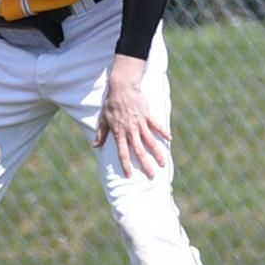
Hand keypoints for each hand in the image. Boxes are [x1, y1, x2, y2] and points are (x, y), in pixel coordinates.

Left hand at [94, 55, 171, 178]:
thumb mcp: (103, 119)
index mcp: (120, 133)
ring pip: (150, 141)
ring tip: (163, 163)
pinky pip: (157, 126)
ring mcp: (141, 124)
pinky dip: (163, 133)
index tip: (129, 175)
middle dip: (146, 164)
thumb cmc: (111, 103)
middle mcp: (131, 131)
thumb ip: (101, 134)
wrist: (122, 88)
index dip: (126, 164)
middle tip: (152, 176)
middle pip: (139, 151)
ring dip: (157, 153)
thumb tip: (95, 145)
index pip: (123, 152)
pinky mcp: (148, 116)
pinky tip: (169, 140)